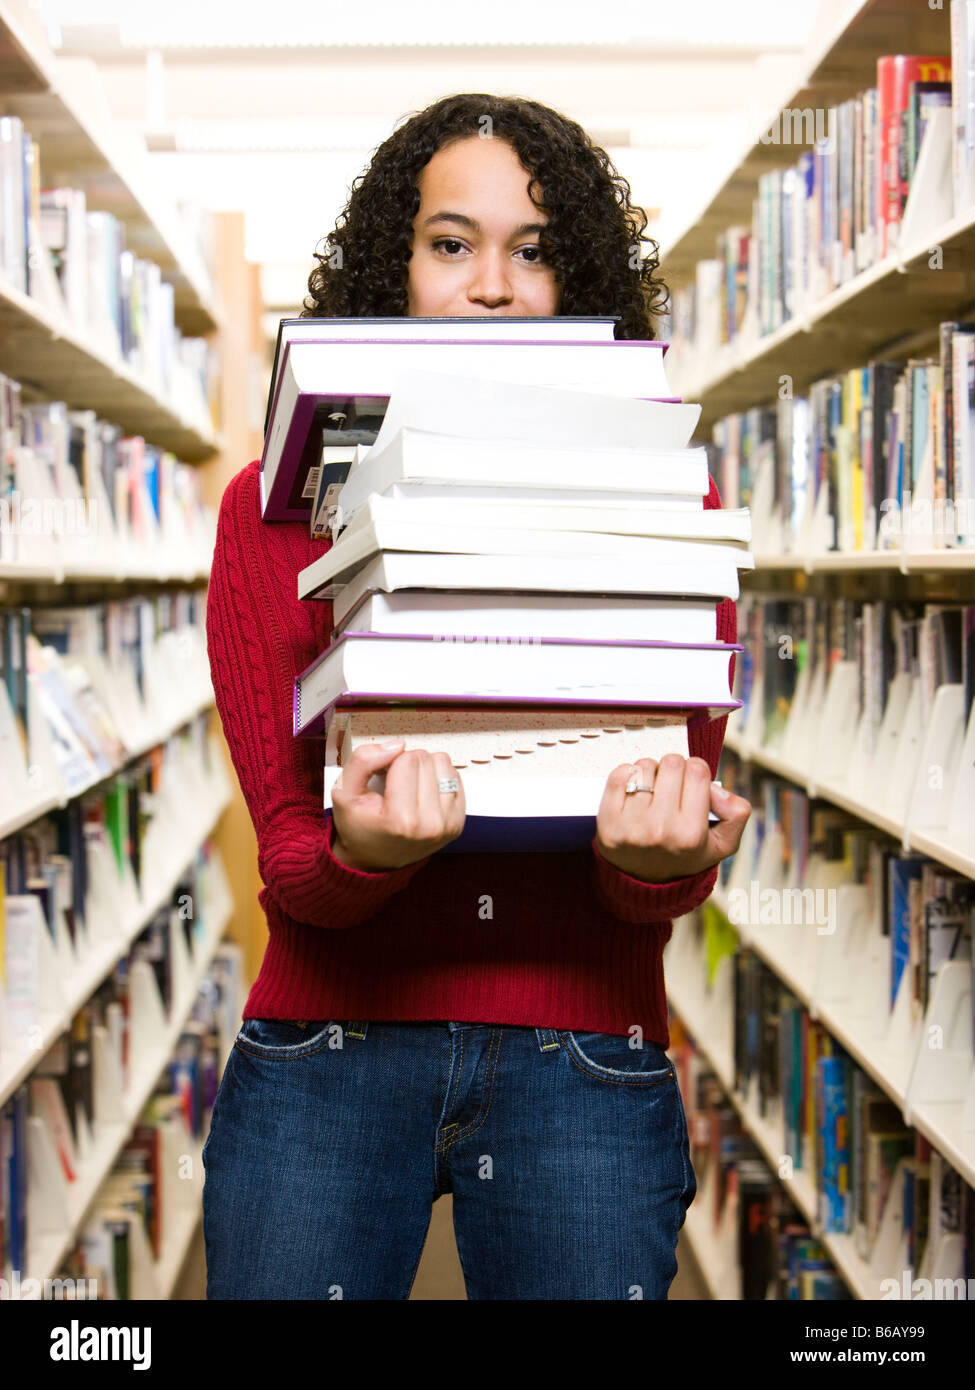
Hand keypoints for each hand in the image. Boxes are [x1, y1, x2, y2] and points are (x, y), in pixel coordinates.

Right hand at [330, 740, 465, 870]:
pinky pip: (455, 777)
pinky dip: (437, 780)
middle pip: (426, 759)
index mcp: (401, 821)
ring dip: (425, 769)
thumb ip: (362, 761)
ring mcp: (447, 825)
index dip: (390, 761)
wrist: (374, 859)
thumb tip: (398, 745)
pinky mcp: (457, 823)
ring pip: (444, 764)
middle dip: (407, 764)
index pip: (407, 759)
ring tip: (409, 789)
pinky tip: (422, 796)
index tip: (382, 778)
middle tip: (394, 786)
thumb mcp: (344, 792)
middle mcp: (430, 825)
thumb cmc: (358, 825)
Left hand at [595, 754, 750, 883]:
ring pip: (645, 766)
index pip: (697, 770)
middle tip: (672, 786)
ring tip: (654, 791)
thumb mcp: (722, 844)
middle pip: (671, 763)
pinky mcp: (608, 821)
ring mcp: (631, 825)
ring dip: (651, 773)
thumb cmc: (683, 856)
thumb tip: (717, 788)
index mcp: (691, 833)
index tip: (692, 783)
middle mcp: (661, 829)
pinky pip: (618, 775)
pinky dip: (627, 774)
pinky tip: (635, 789)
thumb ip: (736, 813)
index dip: (697, 771)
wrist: (645, 884)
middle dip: (674, 770)